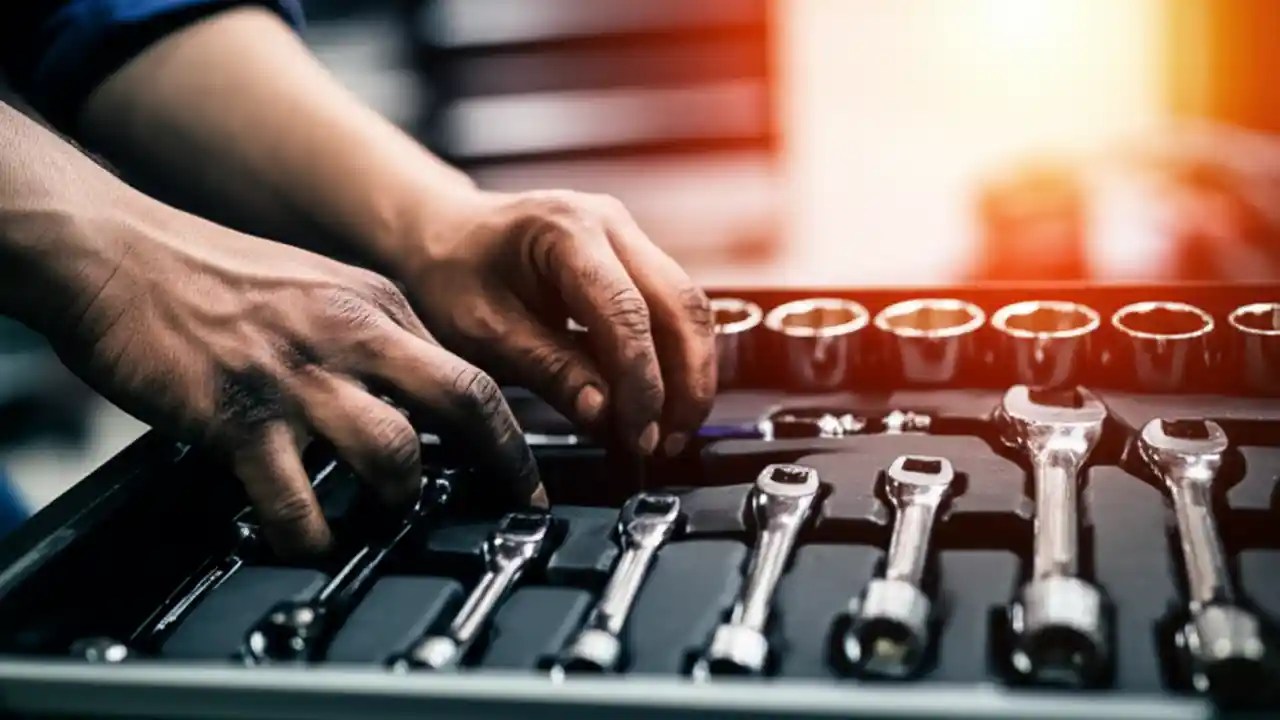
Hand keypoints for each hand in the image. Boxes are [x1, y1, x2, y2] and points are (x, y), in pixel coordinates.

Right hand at [44, 200, 539, 556]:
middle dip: (502, 463)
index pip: (470, 369)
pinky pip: (295, 499)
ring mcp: (296, 376)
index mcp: (375, 302)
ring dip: (400, 496)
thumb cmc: (211, 276)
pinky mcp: (237, 415)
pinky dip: (310, 535)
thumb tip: (422, 396)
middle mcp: (349, 334)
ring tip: (384, 512)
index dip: (508, 431)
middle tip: (511, 506)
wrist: (114, 254)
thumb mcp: (319, 286)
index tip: (525, 474)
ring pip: (393, 450)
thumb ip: (375, 334)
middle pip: (463, 399)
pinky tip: (307, 539)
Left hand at [399, 190, 716, 455]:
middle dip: (687, 382)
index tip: (639, 435)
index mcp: (567, 230)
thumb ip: (547, 369)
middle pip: (681, 304)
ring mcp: (627, 236)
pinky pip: (672, 308)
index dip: (642, 382)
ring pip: (688, 307)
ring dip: (689, 373)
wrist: (441, 231)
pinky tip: (660, 402)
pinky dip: (675, 358)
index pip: (628, 313)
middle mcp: (610, 222)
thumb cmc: (450, 272)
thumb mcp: (481, 330)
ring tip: (670, 431)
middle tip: (669, 442)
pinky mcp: (633, 257)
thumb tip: (604, 414)